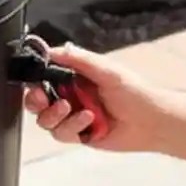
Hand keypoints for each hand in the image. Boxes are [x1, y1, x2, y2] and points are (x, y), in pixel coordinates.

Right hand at [23, 41, 167, 151]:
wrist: (151, 122)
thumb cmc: (135, 92)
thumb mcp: (107, 70)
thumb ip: (79, 60)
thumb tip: (53, 50)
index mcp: (75, 77)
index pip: (44, 76)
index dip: (34, 80)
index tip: (33, 81)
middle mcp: (71, 96)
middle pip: (38, 101)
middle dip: (35, 101)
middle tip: (42, 99)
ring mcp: (72, 117)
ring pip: (46, 120)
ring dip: (55, 115)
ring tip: (71, 109)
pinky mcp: (78, 135)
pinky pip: (62, 134)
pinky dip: (72, 127)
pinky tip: (88, 120)